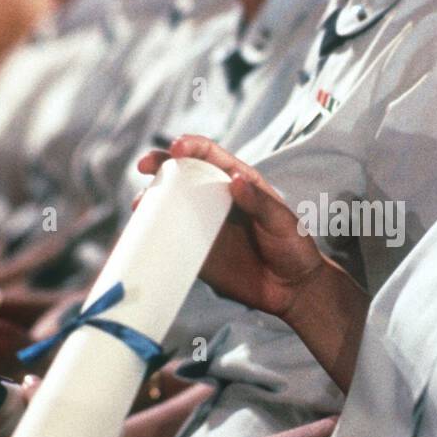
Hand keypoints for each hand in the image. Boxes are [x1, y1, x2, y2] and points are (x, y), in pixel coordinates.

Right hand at [137, 136, 326, 319]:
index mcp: (240, 183)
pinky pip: (172, 239)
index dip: (192, 146)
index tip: (176, 147)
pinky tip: (144, 234)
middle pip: (184, 174)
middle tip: (145, 166)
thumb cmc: (294, 248)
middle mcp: (218, 199)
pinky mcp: (198, 252)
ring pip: (172, 204)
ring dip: (153, 200)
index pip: (211, 156)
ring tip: (141, 204)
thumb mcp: (282, 222)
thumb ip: (259, 202)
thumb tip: (234, 179)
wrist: (293, 290)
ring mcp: (205, 225)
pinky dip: (156, 235)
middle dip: (161, 165)